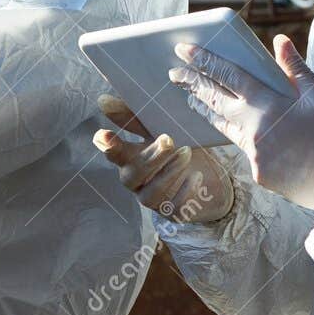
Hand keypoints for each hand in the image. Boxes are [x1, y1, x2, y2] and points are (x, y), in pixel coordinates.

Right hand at [92, 95, 233, 223]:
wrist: (210, 176)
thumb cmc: (179, 149)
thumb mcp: (160, 129)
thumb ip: (135, 118)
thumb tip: (103, 101)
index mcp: (130, 159)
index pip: (112, 153)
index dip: (107, 146)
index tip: (104, 135)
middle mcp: (137, 182)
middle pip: (131, 175)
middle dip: (149, 158)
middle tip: (168, 139)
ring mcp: (153, 199)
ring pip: (151, 194)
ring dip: (168, 172)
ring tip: (187, 153)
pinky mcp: (173, 213)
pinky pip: (173, 209)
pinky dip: (184, 193)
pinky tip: (195, 176)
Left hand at [168, 35, 313, 210]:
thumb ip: (294, 68)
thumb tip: (279, 41)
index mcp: (267, 103)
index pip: (227, 75)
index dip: (203, 61)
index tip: (183, 52)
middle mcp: (253, 127)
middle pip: (215, 100)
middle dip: (193, 84)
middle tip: (174, 73)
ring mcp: (253, 153)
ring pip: (225, 127)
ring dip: (208, 111)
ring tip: (192, 99)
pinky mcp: (260, 173)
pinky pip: (247, 152)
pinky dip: (246, 139)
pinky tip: (242, 132)